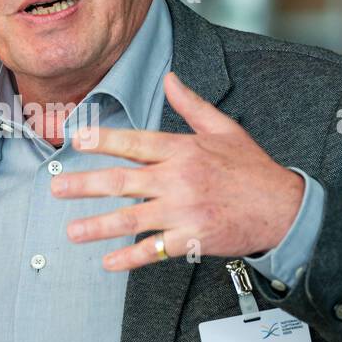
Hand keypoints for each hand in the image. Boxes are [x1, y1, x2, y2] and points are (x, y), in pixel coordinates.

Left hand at [50, 70, 303, 270]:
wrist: (284, 209)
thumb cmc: (253, 169)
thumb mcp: (225, 129)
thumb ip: (192, 105)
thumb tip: (170, 78)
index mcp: (183, 150)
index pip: (134, 142)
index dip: (101, 140)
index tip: (75, 139)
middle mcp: (179, 179)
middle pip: (122, 181)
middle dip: (85, 185)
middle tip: (56, 188)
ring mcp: (185, 211)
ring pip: (132, 218)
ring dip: (98, 226)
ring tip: (72, 230)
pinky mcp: (193, 238)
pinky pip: (154, 250)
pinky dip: (130, 257)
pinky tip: (108, 262)